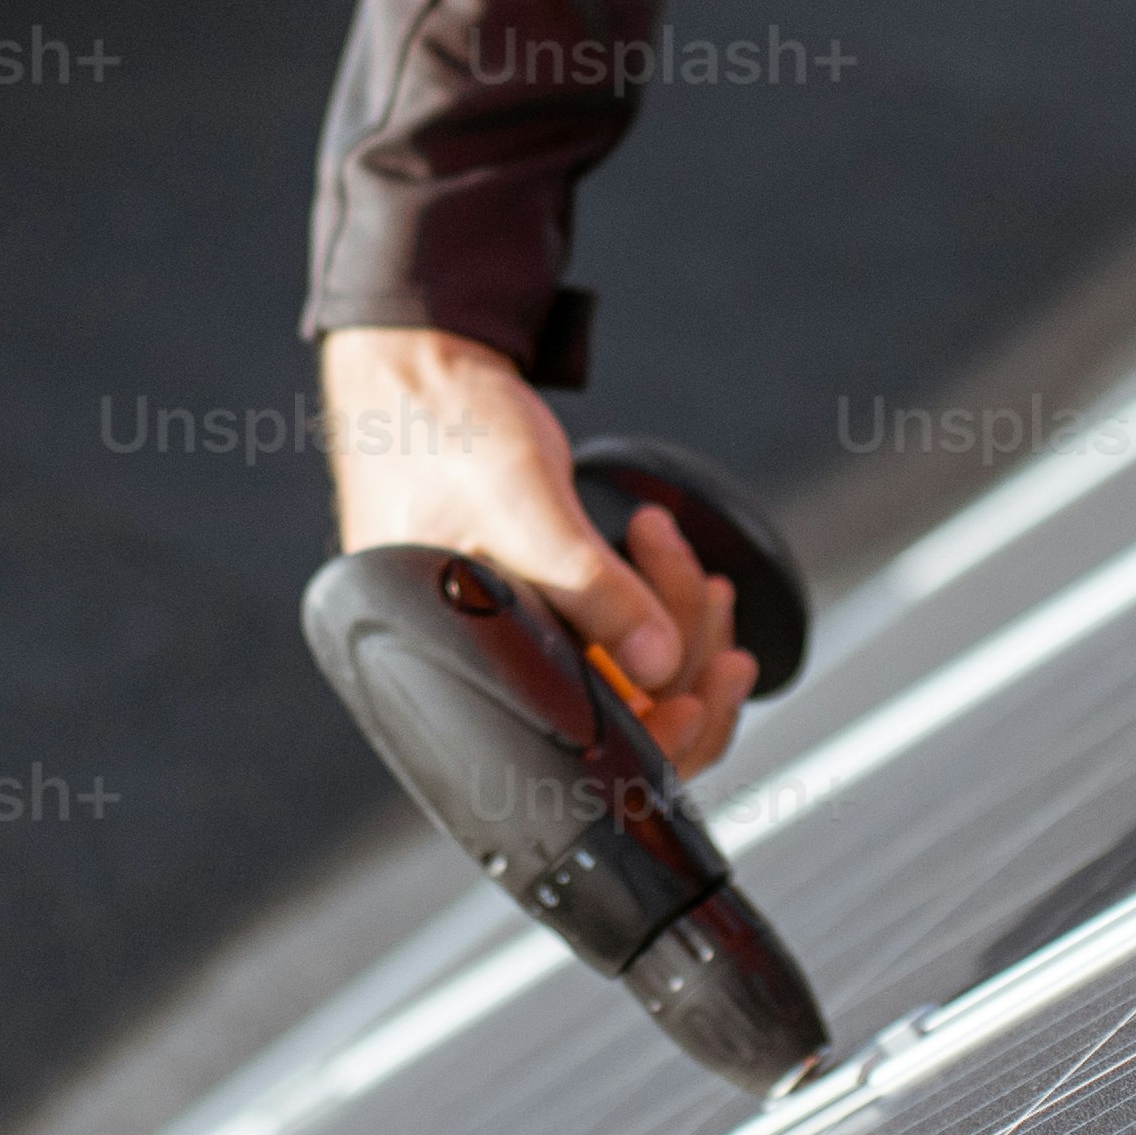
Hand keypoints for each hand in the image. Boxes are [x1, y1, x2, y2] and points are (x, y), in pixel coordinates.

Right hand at [313, 320, 758, 775]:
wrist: (421, 375)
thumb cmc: (446, 432)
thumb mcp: (521, 504)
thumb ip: (587, 587)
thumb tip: (661, 667)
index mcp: (456, 678)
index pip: (571, 759)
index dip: (650, 743)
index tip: (703, 695)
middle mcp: (484, 679)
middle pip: (612, 730)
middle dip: (683, 671)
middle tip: (714, 596)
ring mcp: (515, 651)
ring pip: (622, 689)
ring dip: (681, 633)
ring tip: (696, 570)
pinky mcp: (539, 619)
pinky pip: (612, 651)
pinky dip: (659, 619)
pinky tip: (681, 576)